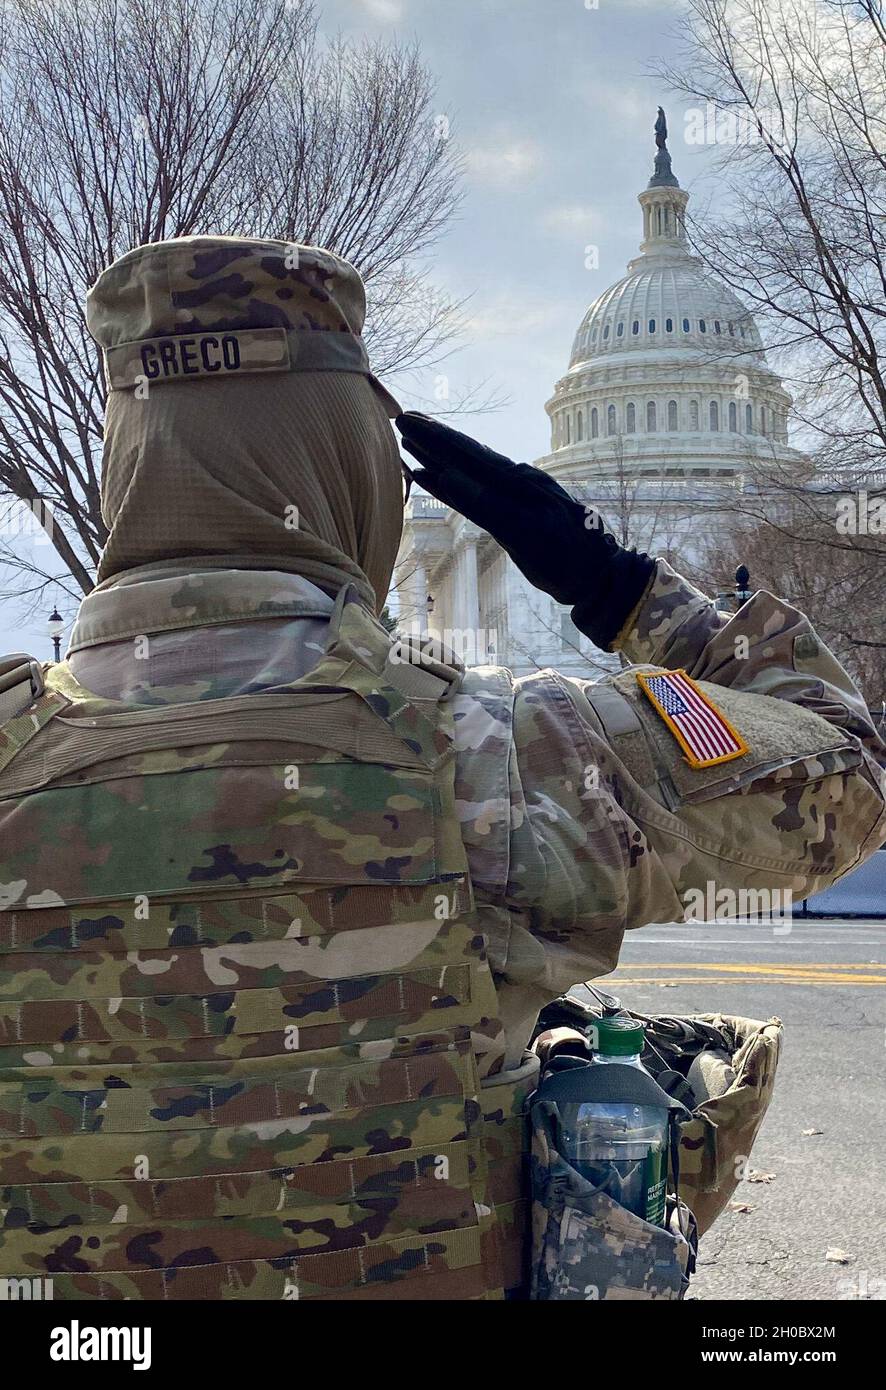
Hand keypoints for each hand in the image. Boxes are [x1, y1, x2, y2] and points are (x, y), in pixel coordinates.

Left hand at [396, 412, 655, 649]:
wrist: (598, 574)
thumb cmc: (566, 549)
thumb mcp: (531, 522)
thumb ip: (504, 504)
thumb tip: (474, 490)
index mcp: (519, 483)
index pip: (474, 458)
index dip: (443, 440)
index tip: (416, 423)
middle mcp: (520, 485)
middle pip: (469, 457)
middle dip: (434, 437)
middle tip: (402, 416)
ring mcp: (522, 504)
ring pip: (474, 473)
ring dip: (437, 453)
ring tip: (407, 435)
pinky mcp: (522, 529)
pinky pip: (485, 508)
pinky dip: (458, 491)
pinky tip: (430, 476)